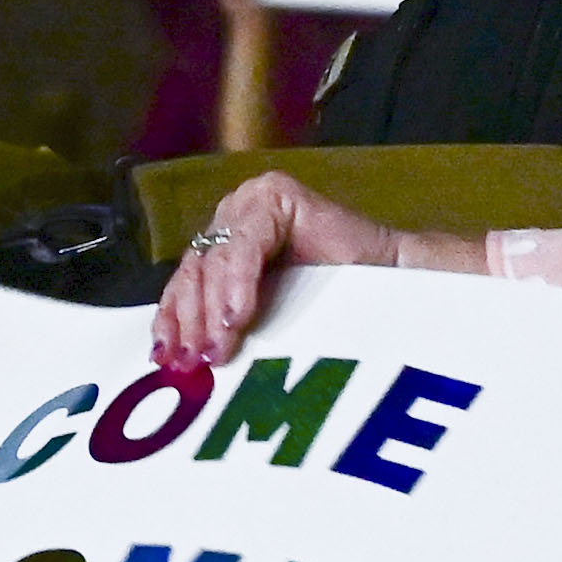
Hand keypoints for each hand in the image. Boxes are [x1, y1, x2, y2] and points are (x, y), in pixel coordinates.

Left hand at [149, 176, 481, 362]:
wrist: (395, 287)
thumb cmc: (335, 311)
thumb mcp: (264, 323)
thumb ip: (223, 328)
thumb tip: (174, 365)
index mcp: (223, 245)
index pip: (185, 283)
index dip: (172, 322)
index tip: (166, 362)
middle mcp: (231, 218)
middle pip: (195, 270)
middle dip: (192, 321)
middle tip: (195, 362)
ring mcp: (251, 202)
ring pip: (214, 260)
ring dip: (213, 310)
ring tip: (218, 348)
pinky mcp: (276, 197)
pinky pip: (245, 245)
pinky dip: (239, 284)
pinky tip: (239, 317)